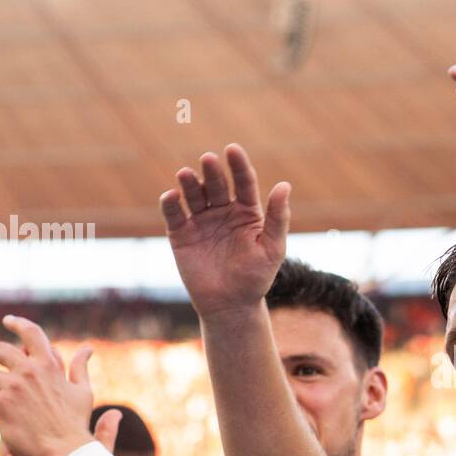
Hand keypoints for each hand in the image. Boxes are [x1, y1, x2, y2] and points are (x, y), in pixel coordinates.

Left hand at [0, 315, 95, 455]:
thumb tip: (87, 349)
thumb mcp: (83, 391)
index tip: (8, 320)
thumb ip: (80, 368)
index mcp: (49, 365)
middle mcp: (29, 372)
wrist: (64, 451)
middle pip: (0, 351)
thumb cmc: (75, 423)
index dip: (18, 324)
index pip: (31, 334)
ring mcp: (13, 388)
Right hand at [161, 144, 291, 319]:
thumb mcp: (273, 248)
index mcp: (247, 211)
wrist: (231, 305)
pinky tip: (171, 197)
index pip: (244, 182)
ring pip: (194, 195)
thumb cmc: (256, 277)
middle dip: (213, 171)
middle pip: (217, 185)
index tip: (233, 150)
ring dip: (190, 183)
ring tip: (186, 174)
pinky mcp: (181, 234)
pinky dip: (171, 205)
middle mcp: (223, 211)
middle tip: (208, 160)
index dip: (239, 165)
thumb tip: (284, 185)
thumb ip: (278, 218)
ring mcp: (201, 221)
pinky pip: (174, 215)